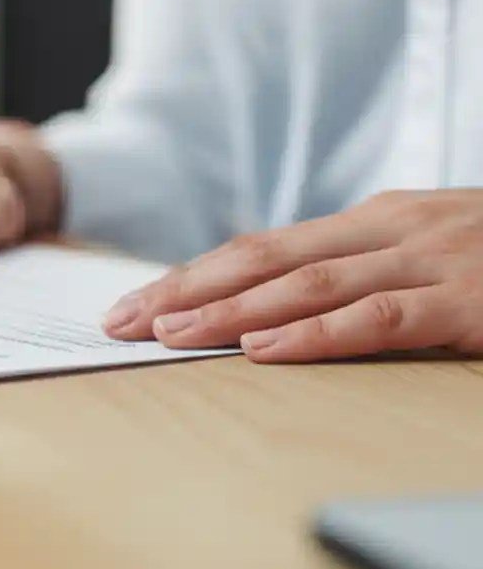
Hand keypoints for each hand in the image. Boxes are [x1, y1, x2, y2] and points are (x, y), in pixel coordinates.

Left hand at [103, 190, 482, 362]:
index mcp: (374, 218)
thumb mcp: (426, 248)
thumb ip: (358, 267)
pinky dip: (317, 335)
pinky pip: (380, 318)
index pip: (259, 247)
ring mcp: (431, 260)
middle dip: (185, 290)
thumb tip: (274, 302)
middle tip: (120, 320)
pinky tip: (265, 351)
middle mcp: (391, 228)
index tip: (133, 302)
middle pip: (263, 259)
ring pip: (307, 284)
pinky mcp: (469, 302)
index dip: (191, 274)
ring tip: (168, 335)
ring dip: (229, 312)